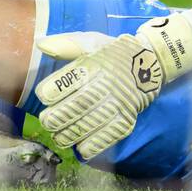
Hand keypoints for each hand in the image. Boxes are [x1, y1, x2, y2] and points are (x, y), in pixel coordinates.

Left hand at [34, 11, 191, 159]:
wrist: (150, 62)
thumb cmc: (112, 53)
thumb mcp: (91, 42)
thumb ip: (66, 44)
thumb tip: (40, 44)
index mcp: (96, 64)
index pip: (71, 79)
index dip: (53, 90)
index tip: (43, 96)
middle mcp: (108, 84)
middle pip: (79, 104)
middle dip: (58, 117)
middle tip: (46, 121)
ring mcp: (120, 103)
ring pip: (92, 123)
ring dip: (70, 134)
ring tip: (58, 136)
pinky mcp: (128, 119)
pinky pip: (110, 135)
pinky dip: (94, 145)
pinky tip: (80, 148)